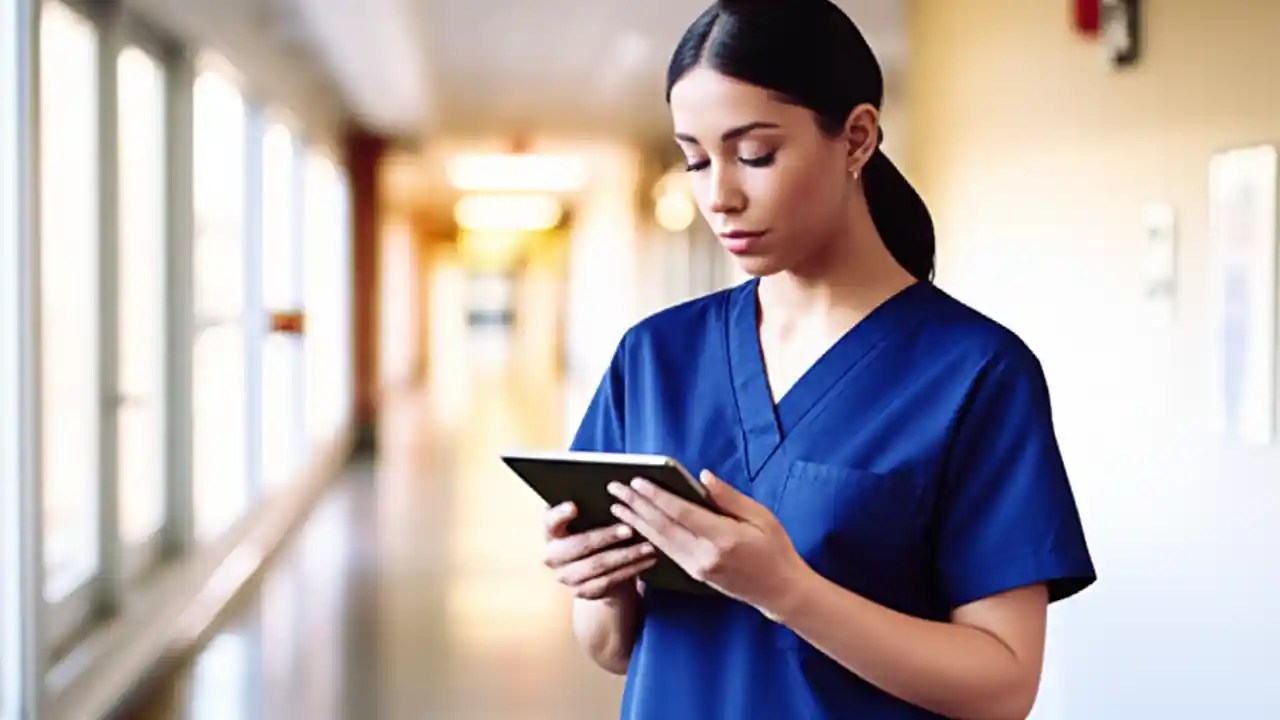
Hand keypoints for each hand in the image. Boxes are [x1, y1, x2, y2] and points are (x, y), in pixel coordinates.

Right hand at [542, 501, 657, 600]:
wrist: (595, 570)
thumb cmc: (594, 531)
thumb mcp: (589, 519)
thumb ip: (592, 506)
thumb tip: (615, 487)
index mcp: (551, 531)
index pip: (549, 522)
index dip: (559, 515)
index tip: (575, 506)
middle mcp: (553, 556)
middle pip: (577, 546)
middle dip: (605, 537)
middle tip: (629, 528)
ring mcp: (566, 576)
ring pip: (597, 565)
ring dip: (626, 555)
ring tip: (648, 545)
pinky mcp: (583, 592)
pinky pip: (609, 581)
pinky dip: (631, 570)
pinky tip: (647, 560)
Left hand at [606, 470, 810, 619]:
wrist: (780, 591)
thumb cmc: (775, 549)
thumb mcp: (761, 517)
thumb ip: (729, 497)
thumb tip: (702, 476)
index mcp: (723, 539)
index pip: (681, 514)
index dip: (656, 497)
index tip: (637, 481)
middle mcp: (704, 556)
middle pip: (663, 527)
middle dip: (636, 506)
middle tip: (615, 488)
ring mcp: (697, 568)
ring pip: (659, 541)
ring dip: (636, 521)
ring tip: (617, 505)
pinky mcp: (694, 573)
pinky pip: (666, 551)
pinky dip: (648, 535)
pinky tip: (636, 524)